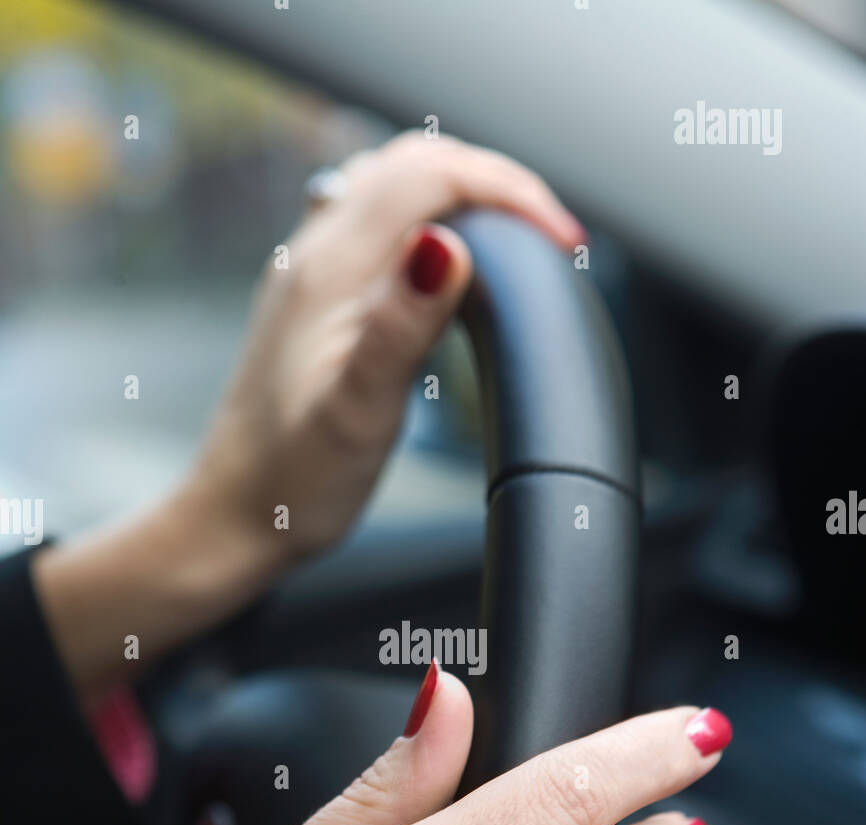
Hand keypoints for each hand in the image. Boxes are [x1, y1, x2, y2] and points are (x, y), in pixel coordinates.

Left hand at [190, 129, 583, 567]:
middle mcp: (314, 254)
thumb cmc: (292, 482)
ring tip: (521, 239)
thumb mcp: (356, 414)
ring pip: (397, 184)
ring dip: (466, 193)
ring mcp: (312, 271)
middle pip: (416, 163)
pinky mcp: (318, 297)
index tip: (562, 241)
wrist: (234, 516)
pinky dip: (435, 218)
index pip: (430, 177)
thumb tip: (446, 247)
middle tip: (554, 236)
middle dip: (497, 183)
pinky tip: (457, 261)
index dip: (509, 191)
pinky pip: (382, 221)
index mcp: (328, 271)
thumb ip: (400, 326)